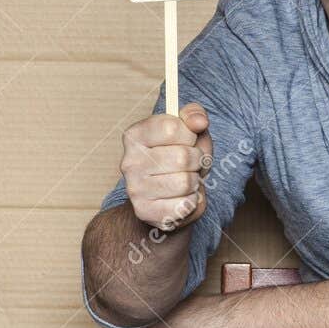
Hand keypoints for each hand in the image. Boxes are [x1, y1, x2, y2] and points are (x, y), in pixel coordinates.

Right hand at [120, 101, 214, 230]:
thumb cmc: (179, 162)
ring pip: (186, 182)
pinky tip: (181, 198)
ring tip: (186, 182)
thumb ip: (194, 116)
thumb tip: (199, 121)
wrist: (166, 199)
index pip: (173, 128)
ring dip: (195, 182)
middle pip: (183, 157)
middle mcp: (129, 161)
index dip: (190, 135)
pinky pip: (184, 205)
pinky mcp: (144, 211)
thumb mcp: (189, 133)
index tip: (187, 140)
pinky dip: (191, 202)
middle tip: (190, 165)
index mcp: (135, 135)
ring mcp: (135, 188)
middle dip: (197, 161)